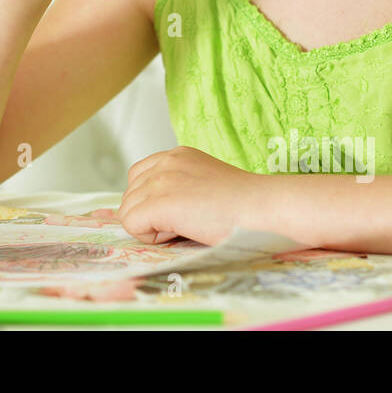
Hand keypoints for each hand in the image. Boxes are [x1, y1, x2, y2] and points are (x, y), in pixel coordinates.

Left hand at [118, 146, 275, 245]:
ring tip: (187, 225)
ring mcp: (160, 180)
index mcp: (177, 155)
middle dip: (150, 215)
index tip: (181, 212)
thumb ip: (179, 188)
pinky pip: (131, 225)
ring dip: (152, 227)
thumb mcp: (206, 184)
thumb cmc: (245, 207)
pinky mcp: (159, 202)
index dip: (152, 202)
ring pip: (127, 211)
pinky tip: (181, 231)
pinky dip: (151, 237)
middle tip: (186, 222)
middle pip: (129, 195)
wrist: (264, 209)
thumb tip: (153, 212)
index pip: (138, 177)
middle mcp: (165, 161)